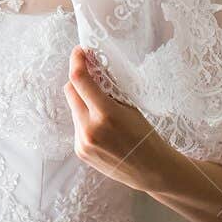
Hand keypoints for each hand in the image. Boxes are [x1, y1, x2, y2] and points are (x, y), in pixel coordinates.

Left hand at [64, 46, 175, 193]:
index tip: (78, 52)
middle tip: (90, 74)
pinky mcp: (80, 151)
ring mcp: (82, 142)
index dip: (77, 62)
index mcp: (105, 114)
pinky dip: (85, 120)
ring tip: (103, 109)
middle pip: (70, 92)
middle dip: (78, 81)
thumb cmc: (146, 136)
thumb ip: (108, 91)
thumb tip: (92, 69)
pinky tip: (103, 128)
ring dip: (83, 102)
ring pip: (73, 109)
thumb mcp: (130, 108)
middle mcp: (89, 129)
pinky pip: (76, 126)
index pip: (80, 80)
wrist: (151, 170)